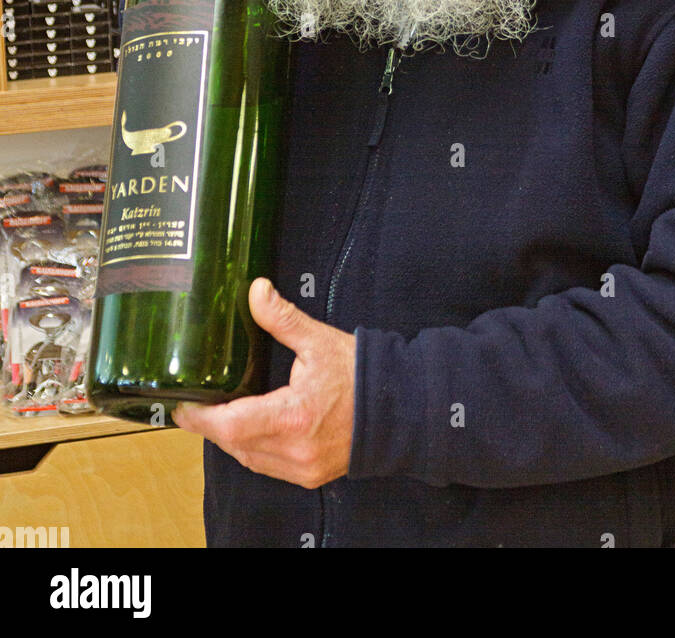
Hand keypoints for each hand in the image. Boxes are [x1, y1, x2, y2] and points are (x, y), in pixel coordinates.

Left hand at [172, 279, 356, 489]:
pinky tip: (251, 428)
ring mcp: (302, 468)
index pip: (231, 426)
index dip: (201, 419)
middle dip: (212, 425)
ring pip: (248, 458)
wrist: (401, 409)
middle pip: (234, 444)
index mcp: (294, 417)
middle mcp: (295, 450)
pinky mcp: (309, 475)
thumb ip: (282, 319)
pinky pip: (266, 466)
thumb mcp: (319, 341)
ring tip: (220, 413)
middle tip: (197, 403)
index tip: (183, 405)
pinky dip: (252, 449)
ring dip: (231, 438)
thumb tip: (256, 290)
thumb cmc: (362, 375)